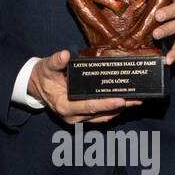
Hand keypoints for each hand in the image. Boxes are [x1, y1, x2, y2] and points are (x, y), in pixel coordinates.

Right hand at [27, 50, 143, 124]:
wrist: (36, 86)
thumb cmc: (43, 75)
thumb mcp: (46, 66)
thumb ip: (55, 61)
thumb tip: (64, 55)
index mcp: (64, 106)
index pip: (89, 106)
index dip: (106, 104)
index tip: (121, 100)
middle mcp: (73, 116)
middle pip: (101, 113)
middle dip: (120, 106)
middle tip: (138, 98)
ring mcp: (79, 119)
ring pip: (104, 116)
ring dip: (120, 109)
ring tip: (137, 100)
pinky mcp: (83, 117)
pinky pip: (102, 116)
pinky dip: (114, 110)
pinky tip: (126, 102)